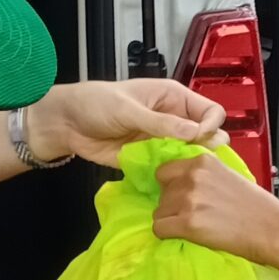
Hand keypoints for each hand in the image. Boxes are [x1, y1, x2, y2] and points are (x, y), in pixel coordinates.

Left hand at [24, 78, 226, 167]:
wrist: (67, 124)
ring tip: (182, 172)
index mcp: (173, 98)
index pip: (210, 111)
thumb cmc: (96, 103)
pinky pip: (169, 169)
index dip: (211, 125)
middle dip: (205, 148)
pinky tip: (169, 181)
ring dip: (188, 164)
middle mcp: (173, 120)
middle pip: (206, 135)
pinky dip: (172, 176)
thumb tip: (195, 132)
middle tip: (194, 159)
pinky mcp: (150, 159)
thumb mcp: (128, 109)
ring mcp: (162, 141)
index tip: (199, 137)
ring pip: (189, 155)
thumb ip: (161, 122)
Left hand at [153, 149, 278, 263]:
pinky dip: (168, 235)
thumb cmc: (258, 207)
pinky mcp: (188, 223)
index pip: (165, 171)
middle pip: (161, 193)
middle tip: (194, 215)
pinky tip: (187, 236)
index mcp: (202, 161)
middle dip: (172, 205)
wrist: (273, 229)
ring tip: (195, 227)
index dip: (171, 186)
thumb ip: (205, 175)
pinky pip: (159, 229)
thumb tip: (183, 183)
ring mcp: (189, 199)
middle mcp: (192, 176)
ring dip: (171, 221)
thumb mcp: (229, 176)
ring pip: (159, 212)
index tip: (183, 197)